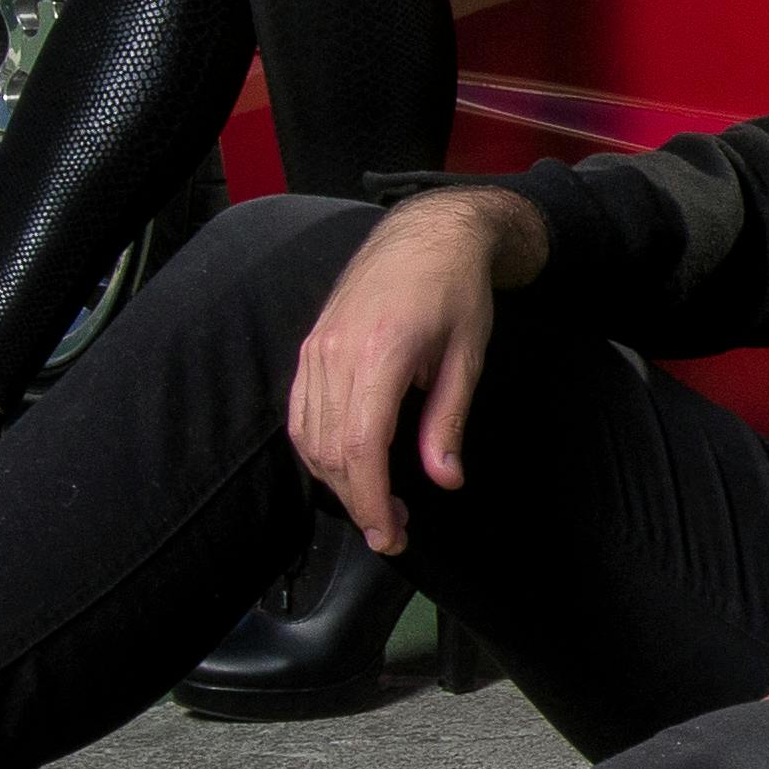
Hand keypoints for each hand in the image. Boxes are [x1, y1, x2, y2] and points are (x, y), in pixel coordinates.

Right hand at [286, 186, 537, 555]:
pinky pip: (301, 414)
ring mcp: (317, 348)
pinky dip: (319, 451)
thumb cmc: (455, 290)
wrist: (426, 233)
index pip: (361, 447)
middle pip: (332, 451)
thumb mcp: (467, 357)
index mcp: (380, 353)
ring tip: (376, 504)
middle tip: (393, 531)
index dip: (371, 501)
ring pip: (310, 437)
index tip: (389, 535)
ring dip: (338, 482)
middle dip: (358, 502)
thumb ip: (448, 421)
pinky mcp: (310, 347)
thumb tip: (445, 478)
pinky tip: (348, 468)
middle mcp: (337, 352)